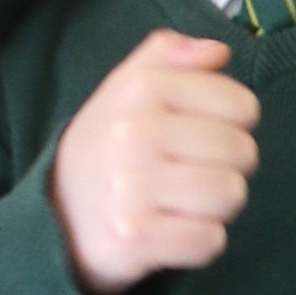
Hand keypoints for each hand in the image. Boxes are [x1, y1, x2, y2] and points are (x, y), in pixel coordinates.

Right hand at [49, 31, 259, 294]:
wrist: (52, 218)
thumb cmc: (108, 145)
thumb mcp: (127, 86)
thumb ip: (172, 53)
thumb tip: (218, 52)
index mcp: (144, 90)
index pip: (242, 106)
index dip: (237, 123)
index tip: (208, 132)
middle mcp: (135, 135)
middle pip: (243, 153)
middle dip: (230, 166)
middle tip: (196, 171)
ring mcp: (132, 190)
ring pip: (231, 195)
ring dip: (218, 206)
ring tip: (187, 200)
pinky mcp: (133, 240)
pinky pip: (210, 241)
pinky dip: (202, 242)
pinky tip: (177, 231)